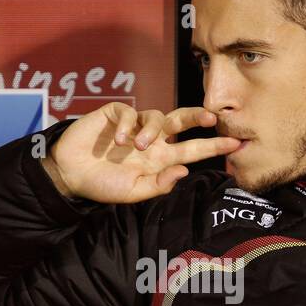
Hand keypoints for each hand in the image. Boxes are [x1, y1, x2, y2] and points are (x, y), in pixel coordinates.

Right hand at [41, 103, 241, 203]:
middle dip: (197, 117)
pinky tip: (118, 139)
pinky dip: (127, 124)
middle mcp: (151, 139)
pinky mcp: (116, 114)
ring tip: (136, 146)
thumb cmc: (102, 185)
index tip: (235, 144)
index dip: (213, 146)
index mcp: (160, 159)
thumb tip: (184, 172)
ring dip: (150, 129)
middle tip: (211, 118)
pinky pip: (130, 112)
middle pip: (181, 121)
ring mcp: (134, 125)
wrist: (70, 174)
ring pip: (156, 116)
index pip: (192, 150)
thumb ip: (158, 185)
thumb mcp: (133, 193)